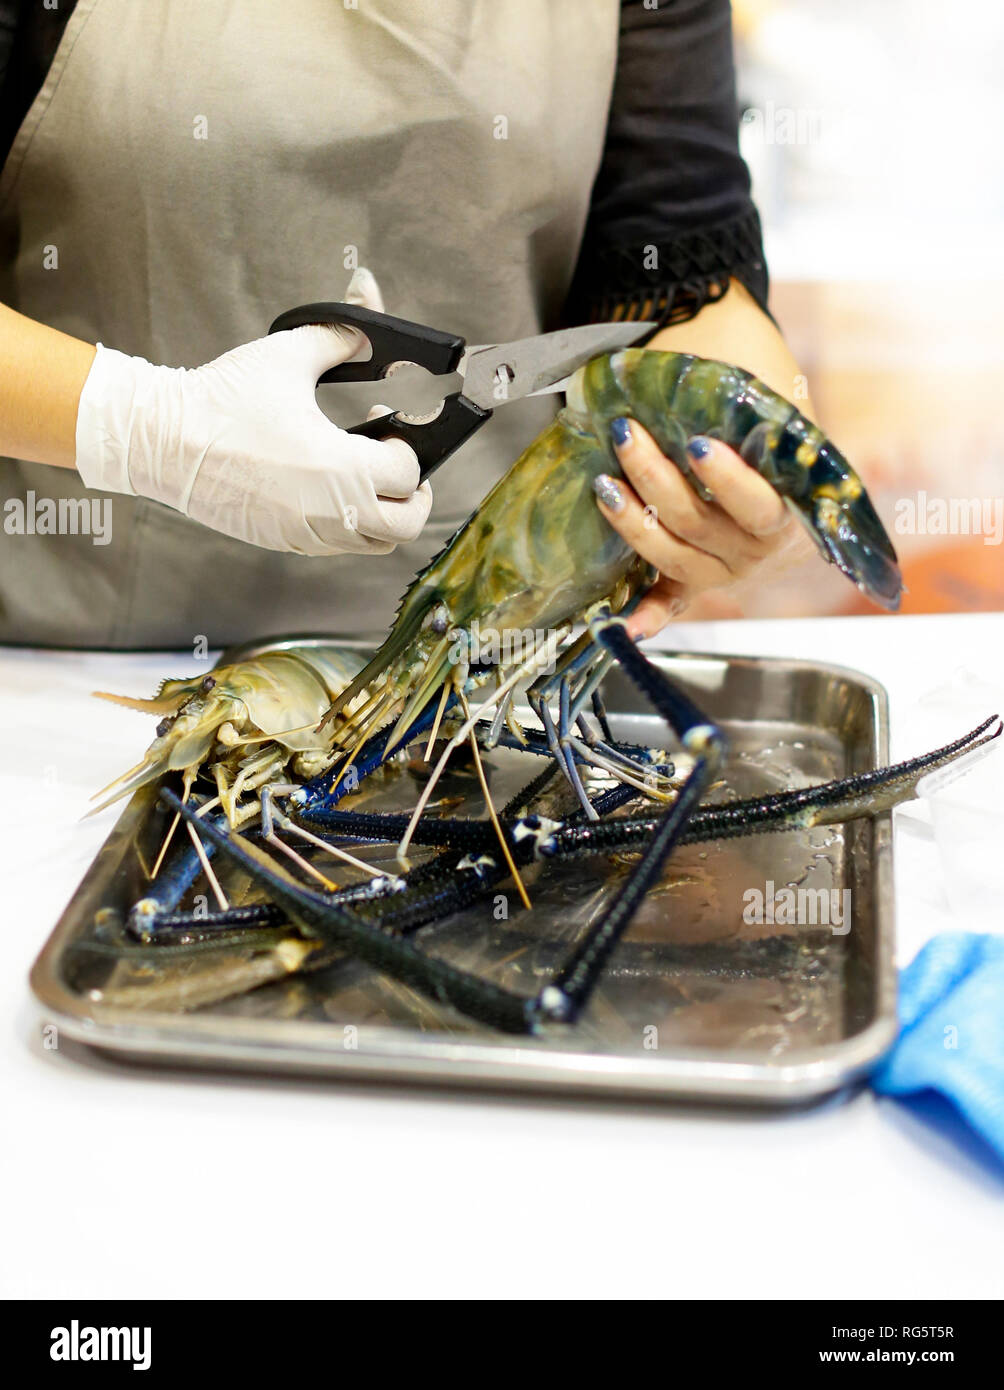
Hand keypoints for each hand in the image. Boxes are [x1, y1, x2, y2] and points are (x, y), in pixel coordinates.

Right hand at [74, 268, 431, 555]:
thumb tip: (366, 318)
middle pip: (405, 523)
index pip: (407, 473)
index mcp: (339, 466)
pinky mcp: (285, 542)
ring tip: (371, 482)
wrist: (162, 440)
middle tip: (402, 467)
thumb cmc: (220, 400)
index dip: (407, 448)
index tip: (388, 426)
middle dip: (413, 495)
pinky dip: (350, 526)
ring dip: (385, 515)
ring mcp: (307, 533)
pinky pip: (338, 547)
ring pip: (375, 543)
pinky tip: (333, 493)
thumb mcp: (286, 356)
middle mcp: (330, 511)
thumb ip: (338, 337)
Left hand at [593, 418, 809, 637]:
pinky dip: (648, 617)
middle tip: (627, 435)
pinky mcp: (695, 584)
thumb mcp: (775, 414)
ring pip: (673, 556)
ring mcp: (723, 573)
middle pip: (700, 524)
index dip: (729, 479)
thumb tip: (694, 377)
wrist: (794, 489)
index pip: (758, 502)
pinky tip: (624, 626)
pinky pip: (670, 604)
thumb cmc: (775, 440)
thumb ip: (748, 401)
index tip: (701, 446)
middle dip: (657, 480)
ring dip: (634, 524)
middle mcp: (755, 552)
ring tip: (604, 485)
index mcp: (787, 513)